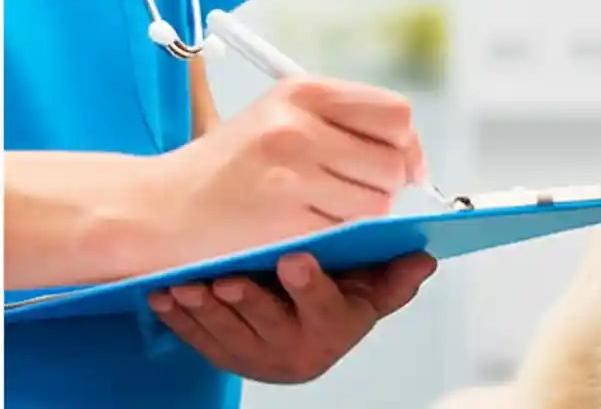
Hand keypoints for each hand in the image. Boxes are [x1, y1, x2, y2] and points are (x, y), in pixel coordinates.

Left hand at [149, 252, 436, 382]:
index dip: (309, 285)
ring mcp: (255, 358)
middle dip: (246, 302)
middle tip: (226, 279)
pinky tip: (161, 294)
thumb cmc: (337, 300)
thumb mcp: (371, 291)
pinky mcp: (224, 358)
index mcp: (334, 329)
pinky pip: (196, 341)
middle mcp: (296, 352)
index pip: (325, 308)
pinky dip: (177, 318)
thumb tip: (424, 257)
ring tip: (185, 283)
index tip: (294, 259)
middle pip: (268, 325)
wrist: (301, 335)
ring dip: (202, 310)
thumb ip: (394, 276)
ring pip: (226, 334)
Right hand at [154, 76, 425, 268]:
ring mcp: (292, 173)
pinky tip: (305, 227)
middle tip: (354, 193)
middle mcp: (298, 126)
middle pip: (392, 162)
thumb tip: (414, 157)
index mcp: (303, 92)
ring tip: (322, 209)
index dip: (409, 145)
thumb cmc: (230, 165)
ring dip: (362, 214)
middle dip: (386, 185)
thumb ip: (346, 123)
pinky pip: (346, 231)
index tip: (406, 166)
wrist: (159, 208)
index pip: (395, 114)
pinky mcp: (285, 218)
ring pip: (376, 201)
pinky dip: (337, 236)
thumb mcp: (281, 117)